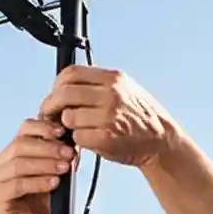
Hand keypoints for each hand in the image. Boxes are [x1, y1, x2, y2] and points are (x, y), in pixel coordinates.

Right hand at [0, 117, 76, 213]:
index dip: (44, 127)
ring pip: (19, 164)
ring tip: (64, 169)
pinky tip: (53, 183)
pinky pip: (17, 185)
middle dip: (48, 148)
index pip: (24, 129)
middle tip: (68, 154)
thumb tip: (74, 138)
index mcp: (13, 150)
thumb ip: (61, 154)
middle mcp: (1, 162)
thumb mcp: (56, 171)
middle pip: (21, 145)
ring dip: (45, 164)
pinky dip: (38, 182)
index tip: (63, 132)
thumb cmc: (46, 198)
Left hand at [39, 65, 176, 168]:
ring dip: (67, 125)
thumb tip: (65, 85)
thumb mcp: (125, 88)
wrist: (162, 140)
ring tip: (76, 128)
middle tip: (51, 114)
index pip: (71, 73)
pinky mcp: (106, 138)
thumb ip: (99, 84)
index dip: (57, 85)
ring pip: (68, 117)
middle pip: (64, 94)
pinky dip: (78, 140)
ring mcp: (109, 117)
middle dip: (51, 105)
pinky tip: (88, 139)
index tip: (55, 94)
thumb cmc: (141, 116)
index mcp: (113, 79)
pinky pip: (77, 137)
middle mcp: (111, 95)